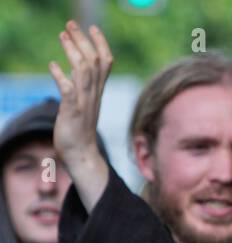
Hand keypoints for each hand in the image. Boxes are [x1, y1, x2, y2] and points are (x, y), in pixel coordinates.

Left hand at [48, 21, 111, 171]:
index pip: (106, 63)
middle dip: (83, 41)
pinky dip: (61, 77)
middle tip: (70, 24)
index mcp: (98, 91)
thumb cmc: (80, 129)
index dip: (101, 44)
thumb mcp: (84, 102)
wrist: (81, 154)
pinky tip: (52, 66)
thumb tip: (73, 66)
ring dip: (73, 52)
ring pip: (84, 72)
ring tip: (62, 36)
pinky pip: (69, 92)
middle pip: (94, 62)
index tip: (93, 27)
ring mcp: (84, 103)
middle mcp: (93, 94)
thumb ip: (81, 84)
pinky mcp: (72, 113)